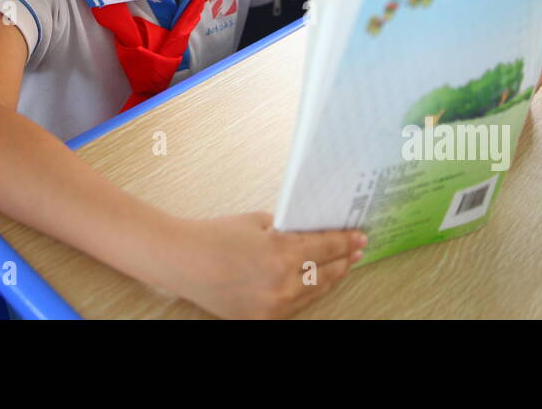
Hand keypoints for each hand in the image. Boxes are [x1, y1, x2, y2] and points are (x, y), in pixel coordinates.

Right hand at [167, 213, 365, 318]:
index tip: (359, 236)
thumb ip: (286, 230)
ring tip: (342, 267)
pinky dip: (308, 293)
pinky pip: (294, 306)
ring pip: (314, 293)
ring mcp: (272, 306)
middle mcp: (281, 283)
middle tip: (357, 250)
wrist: (182, 262)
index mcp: (280, 252)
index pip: (326, 247)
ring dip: (331, 278)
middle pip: (326, 272)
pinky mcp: (261, 319)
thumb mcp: (257, 222)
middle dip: (345, 260)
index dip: (346, 241)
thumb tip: (309, 233)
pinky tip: (316, 283)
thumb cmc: (215, 236)